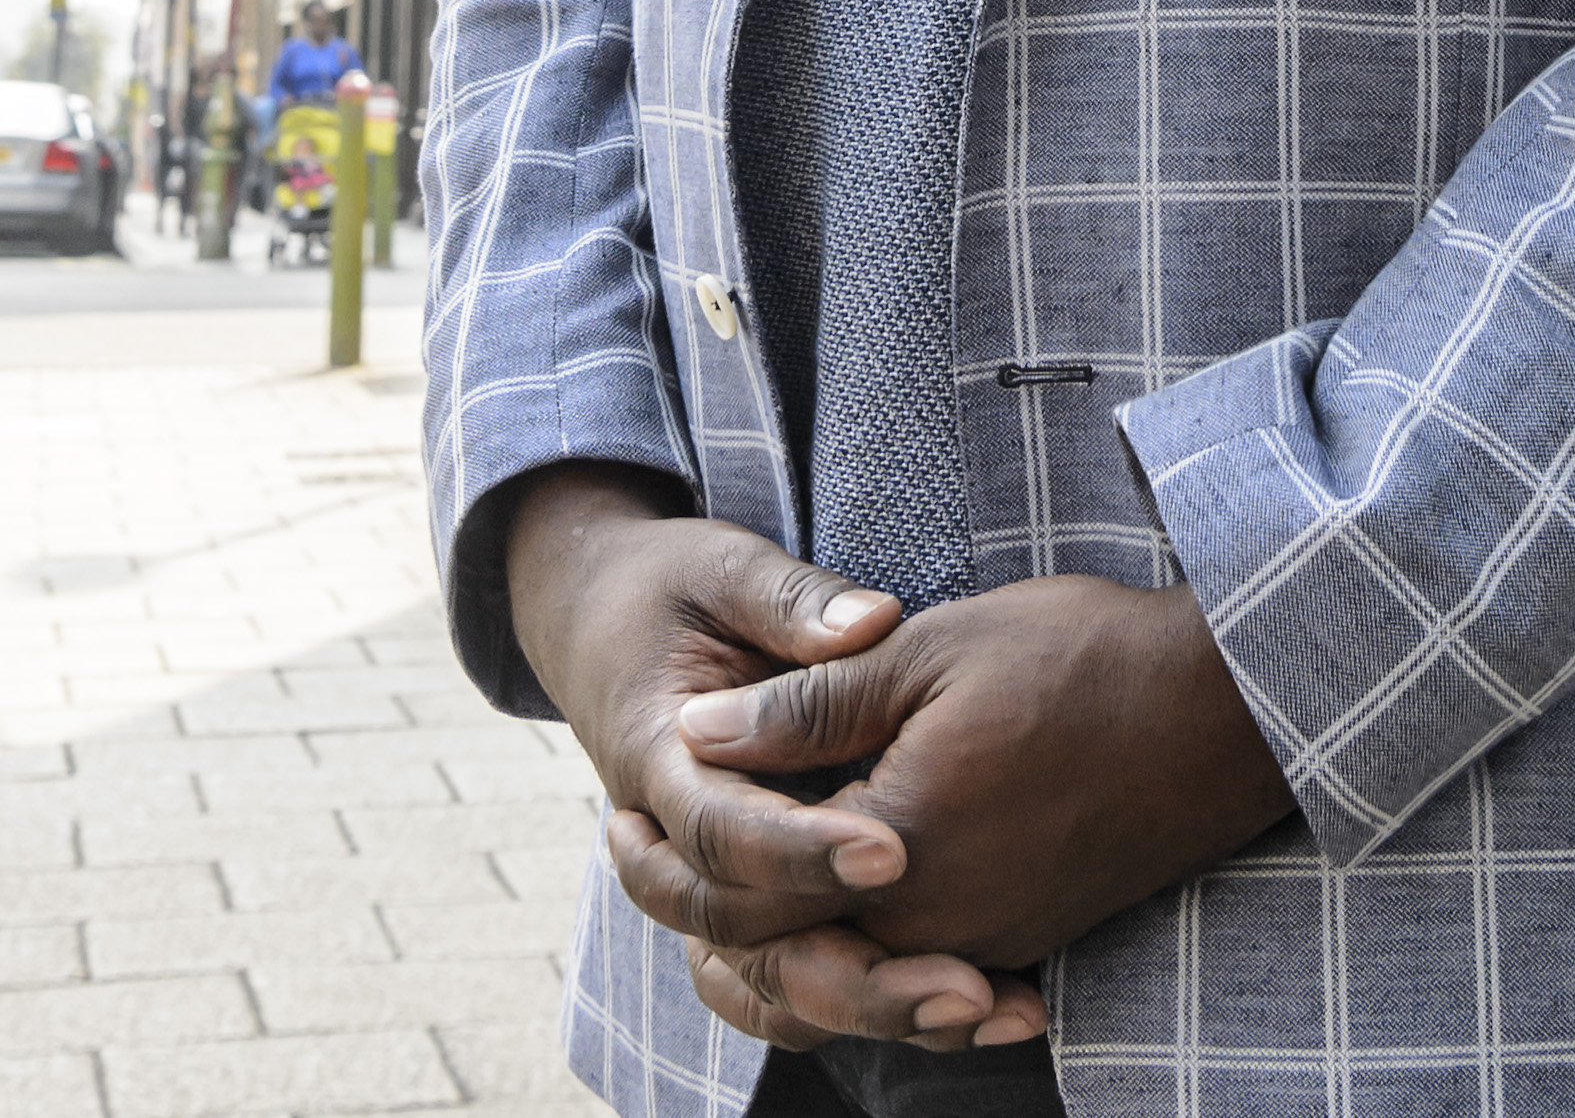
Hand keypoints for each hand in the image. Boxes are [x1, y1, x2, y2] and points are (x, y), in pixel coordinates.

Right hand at [504, 468, 1010, 1040]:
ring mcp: (700, 879)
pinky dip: (857, 996)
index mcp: (655, 757)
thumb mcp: (723, 567)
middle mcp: (668, 840)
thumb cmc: (670, 586)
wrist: (600, 619)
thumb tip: (875, 624)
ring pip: (763, 980)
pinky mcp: (743, 893)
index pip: (719, 830)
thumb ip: (792, 601)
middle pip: (740, 937)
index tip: (894, 851)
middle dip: (848, 967)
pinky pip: (786, 973)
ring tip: (973, 1006)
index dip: (801, 850)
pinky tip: (955, 1007)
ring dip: (864, 1003)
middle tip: (959, 983)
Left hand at [623, 572, 1293, 1049]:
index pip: (747, 893)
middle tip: (632, 851)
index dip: (672, 862)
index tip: (619, 814)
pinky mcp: (1025, 935)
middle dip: (700, 913)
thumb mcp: (928, 650)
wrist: (1220, 711)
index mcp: (898, 849)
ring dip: (767, 937)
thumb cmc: (1076, 659)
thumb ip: (808, 704)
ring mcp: (987, 938)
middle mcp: (937, 922)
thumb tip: (699, 735)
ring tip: (702, 881)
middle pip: (783, 956)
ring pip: (842, 971)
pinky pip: (909, 971)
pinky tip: (813, 902)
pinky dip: (845, 950)